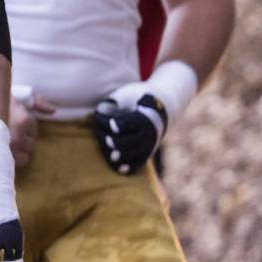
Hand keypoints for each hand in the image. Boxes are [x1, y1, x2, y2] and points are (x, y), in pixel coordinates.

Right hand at [7, 91, 53, 166]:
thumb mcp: (15, 96)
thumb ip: (37, 101)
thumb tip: (53, 111)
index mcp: (24, 119)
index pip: (33, 128)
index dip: (24, 125)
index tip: (12, 122)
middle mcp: (20, 135)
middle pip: (31, 143)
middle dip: (22, 139)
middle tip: (8, 132)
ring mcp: (12, 147)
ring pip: (26, 155)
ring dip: (19, 150)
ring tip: (6, 143)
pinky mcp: (4, 156)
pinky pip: (18, 162)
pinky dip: (13, 158)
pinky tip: (3, 150)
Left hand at [92, 61, 196, 175]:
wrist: (160, 107)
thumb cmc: (138, 97)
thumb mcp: (128, 92)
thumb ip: (115, 100)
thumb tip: (101, 109)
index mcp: (144, 116)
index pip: (129, 123)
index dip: (117, 125)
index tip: (110, 123)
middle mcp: (149, 132)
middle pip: (128, 141)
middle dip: (115, 141)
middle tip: (105, 139)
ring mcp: (150, 143)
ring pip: (133, 154)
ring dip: (120, 155)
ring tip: (111, 155)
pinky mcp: (148, 151)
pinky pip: (139, 161)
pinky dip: (129, 166)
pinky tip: (120, 168)